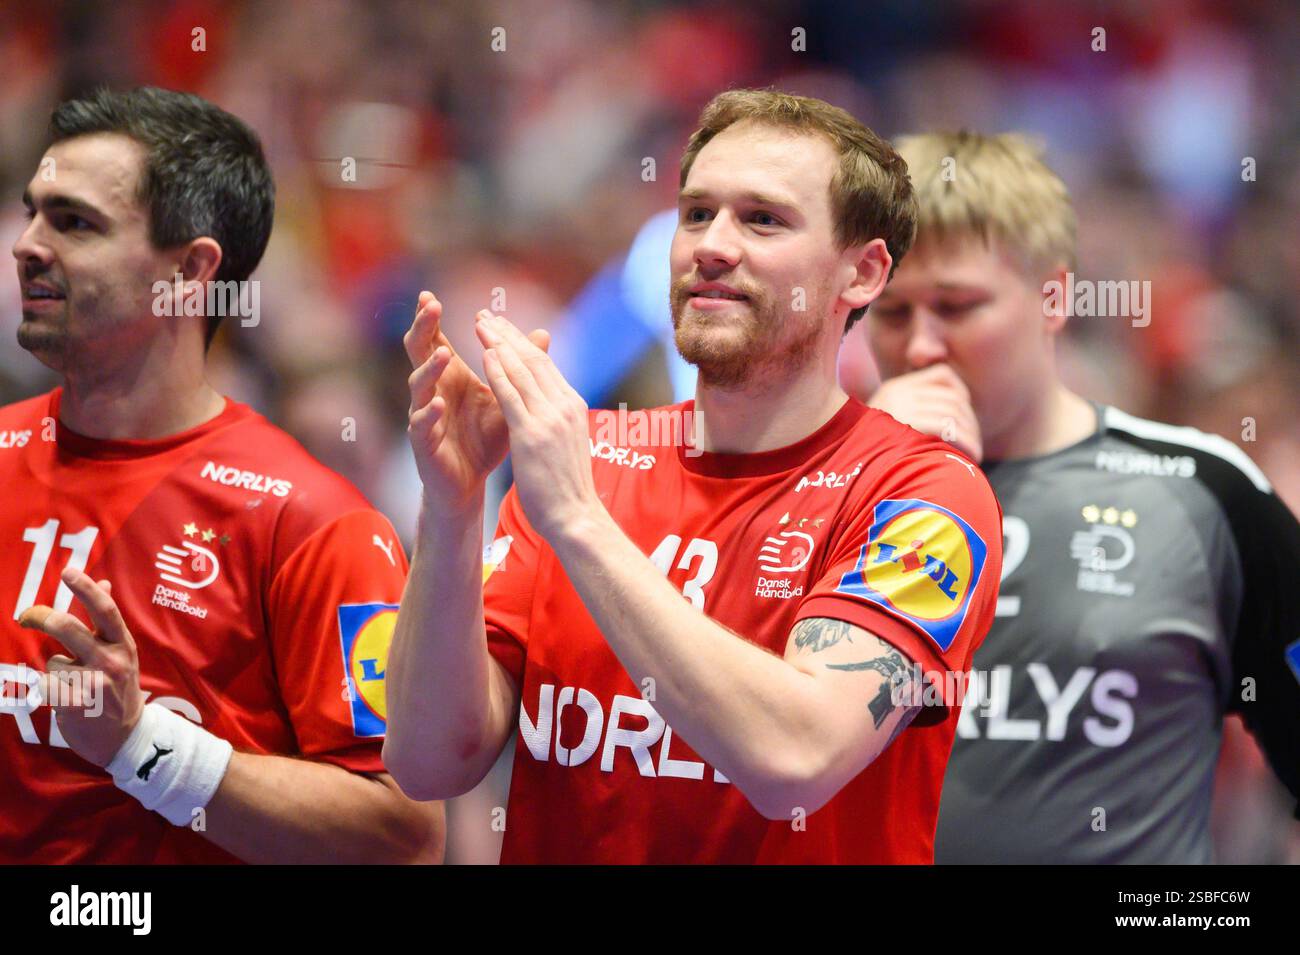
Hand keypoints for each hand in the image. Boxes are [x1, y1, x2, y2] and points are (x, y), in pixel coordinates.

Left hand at [18, 568, 143, 767]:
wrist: (127, 738)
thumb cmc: (120, 689)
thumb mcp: (123, 652)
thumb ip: (107, 620)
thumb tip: (103, 583)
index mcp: (124, 644)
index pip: (105, 610)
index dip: (85, 589)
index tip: (68, 572)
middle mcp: (112, 661)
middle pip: (69, 628)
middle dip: (42, 617)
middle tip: (27, 616)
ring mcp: (96, 684)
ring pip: (54, 662)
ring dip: (55, 670)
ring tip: (70, 683)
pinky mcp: (78, 706)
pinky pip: (46, 688)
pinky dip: (47, 690)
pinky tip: (63, 698)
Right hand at [403, 292, 550, 508]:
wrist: (471, 482)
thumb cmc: (484, 438)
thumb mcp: (507, 398)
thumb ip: (520, 366)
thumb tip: (543, 333)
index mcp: (449, 377)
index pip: (435, 339)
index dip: (430, 318)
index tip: (430, 294)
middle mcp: (432, 390)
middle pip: (419, 351)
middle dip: (423, 328)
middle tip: (429, 306)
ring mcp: (424, 415)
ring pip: (418, 385)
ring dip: (430, 368)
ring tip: (444, 354)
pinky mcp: (423, 443)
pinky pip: (421, 424)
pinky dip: (429, 413)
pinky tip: (438, 403)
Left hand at [474, 313, 601, 541]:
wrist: (575, 517)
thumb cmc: (567, 489)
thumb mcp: (565, 445)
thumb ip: (557, 420)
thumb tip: (549, 410)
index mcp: (572, 407)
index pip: (545, 366)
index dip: (522, 344)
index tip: (503, 329)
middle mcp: (565, 406)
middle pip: (534, 360)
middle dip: (508, 335)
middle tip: (486, 316)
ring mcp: (550, 418)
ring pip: (522, 370)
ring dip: (498, 344)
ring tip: (479, 324)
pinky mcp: (533, 433)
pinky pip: (511, 394)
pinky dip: (498, 371)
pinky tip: (483, 354)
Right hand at [868, 364, 982, 462]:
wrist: (850, 475)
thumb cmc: (872, 461)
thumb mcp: (886, 431)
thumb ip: (912, 419)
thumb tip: (950, 421)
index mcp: (893, 389)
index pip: (943, 376)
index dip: (962, 396)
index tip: (965, 421)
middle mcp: (897, 391)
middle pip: (952, 397)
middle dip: (971, 422)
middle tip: (974, 446)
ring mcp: (900, 405)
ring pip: (953, 413)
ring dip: (971, 436)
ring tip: (974, 456)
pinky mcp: (906, 423)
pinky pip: (948, 425)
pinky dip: (966, 440)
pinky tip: (970, 455)